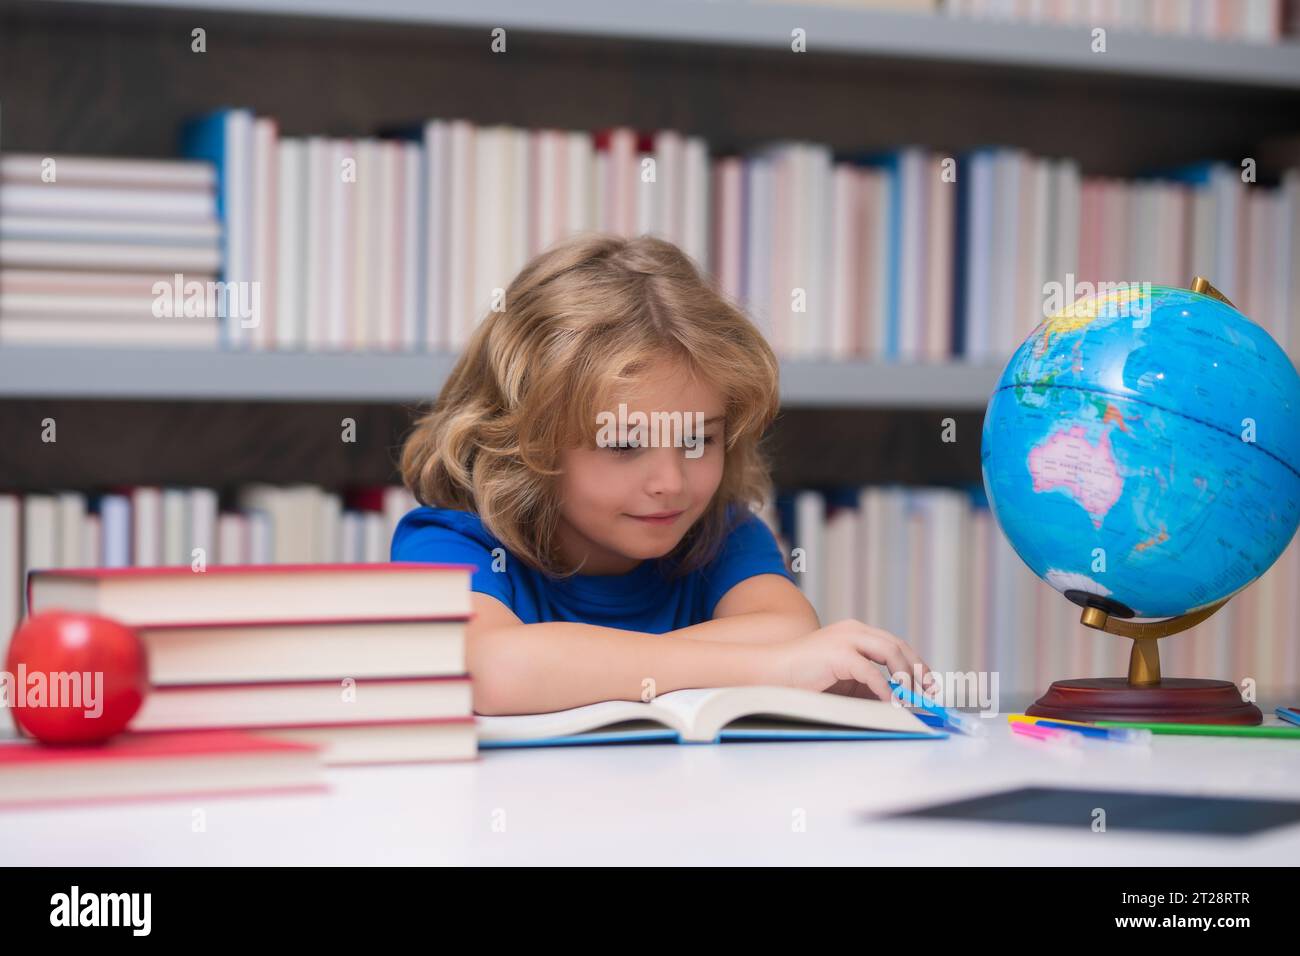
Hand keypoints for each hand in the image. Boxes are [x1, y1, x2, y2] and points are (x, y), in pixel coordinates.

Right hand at [761, 619, 937, 700]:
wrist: (771, 673)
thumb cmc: (804, 679)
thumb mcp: (844, 682)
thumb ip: (868, 686)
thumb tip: (897, 701)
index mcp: (855, 633)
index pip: (895, 644)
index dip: (916, 664)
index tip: (928, 684)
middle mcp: (853, 631)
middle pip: (898, 645)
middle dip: (918, 670)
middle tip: (928, 692)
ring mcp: (846, 639)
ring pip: (890, 652)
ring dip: (906, 676)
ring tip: (911, 697)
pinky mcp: (838, 654)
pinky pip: (871, 672)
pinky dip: (885, 689)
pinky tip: (890, 703)